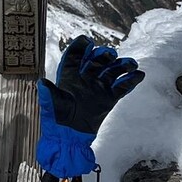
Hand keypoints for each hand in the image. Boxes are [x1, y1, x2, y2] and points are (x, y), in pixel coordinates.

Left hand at [36, 36, 143, 177]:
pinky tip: (139, 75)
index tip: (88, 41)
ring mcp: (98, 88)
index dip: (81, 48)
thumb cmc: (57, 121)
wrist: (70, 139)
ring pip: (112, 72)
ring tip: (131, 64)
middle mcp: (85, 79)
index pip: (75, 57)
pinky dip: (131, 81)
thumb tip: (41, 83)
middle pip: (97, 61)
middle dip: (104, 55)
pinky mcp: (109, 99)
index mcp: (69, 77)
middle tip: (110, 54)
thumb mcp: (52, 106)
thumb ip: (49, 94)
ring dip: (122, 66)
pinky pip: (122, 87)